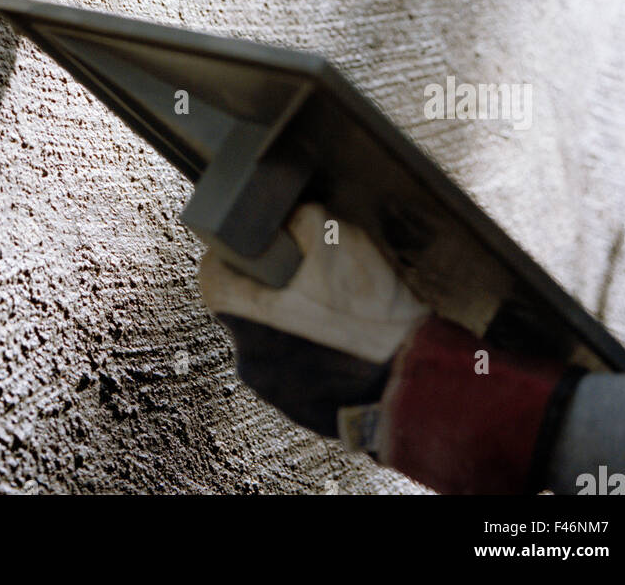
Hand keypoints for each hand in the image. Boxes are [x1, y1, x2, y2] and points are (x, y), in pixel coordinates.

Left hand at [200, 202, 584, 493]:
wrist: (412, 382)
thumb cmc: (373, 312)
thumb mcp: (338, 237)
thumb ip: (300, 218)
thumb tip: (287, 215)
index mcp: (244, 312)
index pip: (211, 276)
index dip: (231, 254)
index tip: (253, 247)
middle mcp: (248, 355)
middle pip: (243, 308)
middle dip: (269, 289)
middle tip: (305, 276)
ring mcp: (274, 389)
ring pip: (271, 341)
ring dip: (292, 324)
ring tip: (333, 309)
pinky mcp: (301, 410)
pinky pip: (296, 370)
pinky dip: (312, 353)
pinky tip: (344, 338)